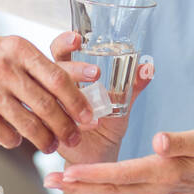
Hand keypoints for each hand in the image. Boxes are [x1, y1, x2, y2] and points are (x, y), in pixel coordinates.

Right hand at [0, 33, 94, 153]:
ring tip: (52, 145)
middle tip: (76, 136)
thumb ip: (41, 64)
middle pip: (47, 105)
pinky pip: (7, 136)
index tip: (89, 114)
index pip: (57, 77)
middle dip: (67, 126)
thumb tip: (81, 79)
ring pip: (30, 125)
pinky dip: (18, 141)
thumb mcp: (10, 48)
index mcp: (18, 49)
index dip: (77, 99)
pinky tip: (20, 140)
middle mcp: (5, 69)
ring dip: (46, 140)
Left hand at [43, 127, 193, 193]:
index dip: (94, 174)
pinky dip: (94, 189)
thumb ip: (182, 141)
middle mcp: (151, 186)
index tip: (70, 172)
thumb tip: (158, 141)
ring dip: (80, 189)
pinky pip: (115, 193)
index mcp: (162, 171)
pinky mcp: (146, 189)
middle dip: (76, 186)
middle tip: (48, 179)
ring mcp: (148, 191)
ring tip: (55, 182)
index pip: (121, 175)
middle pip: (107, 190)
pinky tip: (80, 183)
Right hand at [49, 30, 153, 165]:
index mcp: (71, 72)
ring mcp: (48, 106)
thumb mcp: (123, 101)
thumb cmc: (108, 122)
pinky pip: (46, 122)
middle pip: (53, 69)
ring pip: (47, 94)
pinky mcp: (44, 128)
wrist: (98, 155)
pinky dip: (63, 124)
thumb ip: (134, 84)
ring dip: (70, 100)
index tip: (77, 38)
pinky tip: (80, 130)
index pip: (62, 50)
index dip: (66, 42)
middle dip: (72, 70)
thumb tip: (148, 67)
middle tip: (95, 74)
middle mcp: (54, 87)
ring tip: (93, 112)